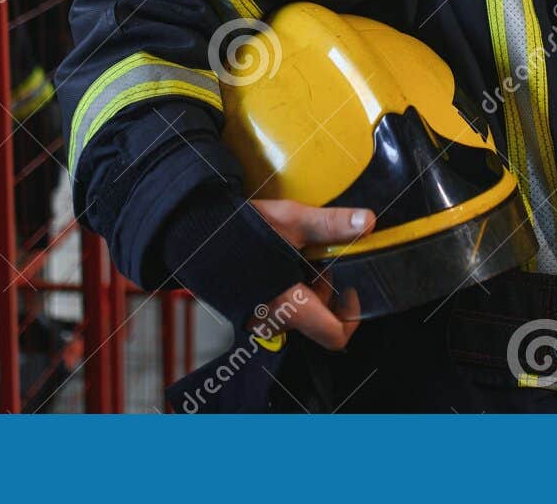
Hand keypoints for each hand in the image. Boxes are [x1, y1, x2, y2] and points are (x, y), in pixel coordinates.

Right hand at [247, 199, 374, 350]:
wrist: (190, 231)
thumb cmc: (237, 230)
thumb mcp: (292, 222)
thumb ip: (331, 225)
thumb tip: (366, 222)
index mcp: (290, 308)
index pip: (335, 336)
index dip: (352, 313)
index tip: (351, 285)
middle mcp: (273, 321)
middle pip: (318, 319)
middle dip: (326, 289)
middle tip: (320, 257)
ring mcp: (257, 318)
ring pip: (299, 310)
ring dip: (307, 285)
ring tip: (298, 252)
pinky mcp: (245, 308)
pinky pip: (278, 305)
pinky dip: (288, 286)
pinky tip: (279, 257)